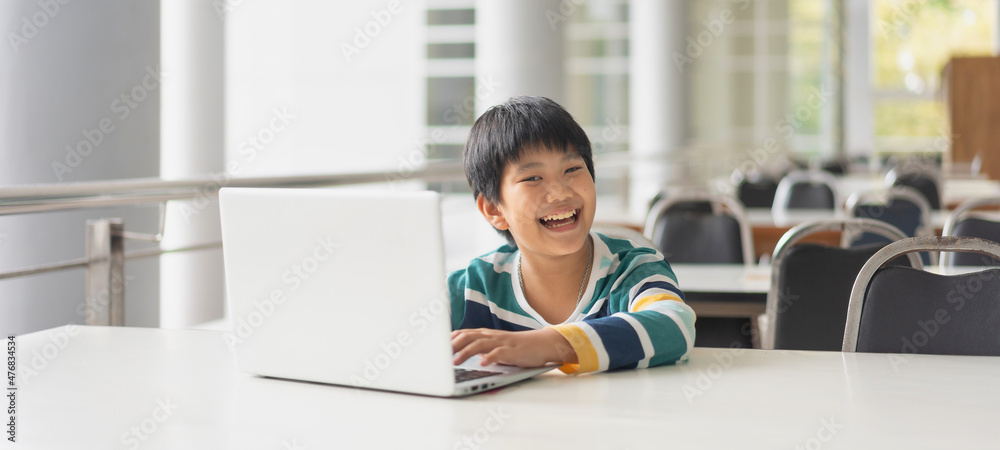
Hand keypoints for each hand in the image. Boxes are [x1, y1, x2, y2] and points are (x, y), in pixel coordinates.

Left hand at [451, 328, 577, 367]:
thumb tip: (461, 355)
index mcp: (487, 335)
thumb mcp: (497, 346)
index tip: (437, 346)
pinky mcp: (513, 351)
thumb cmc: (518, 347)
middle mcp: (492, 337)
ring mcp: (502, 343)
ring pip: (480, 344)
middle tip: (440, 355)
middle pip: (468, 337)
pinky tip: (482, 363)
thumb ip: (482, 348)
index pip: (465, 333)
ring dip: (466, 352)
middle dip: (453, 345)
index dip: (450, 338)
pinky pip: (499, 353)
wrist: (542, 344)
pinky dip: (490, 357)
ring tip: (455, 362)